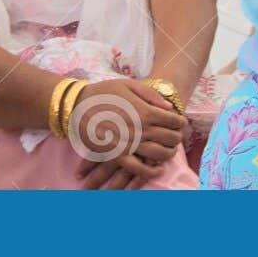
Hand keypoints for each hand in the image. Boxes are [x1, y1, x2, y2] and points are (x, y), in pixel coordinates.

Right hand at [69, 79, 185, 189]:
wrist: (77, 105)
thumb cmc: (103, 92)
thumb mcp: (128, 84)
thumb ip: (151, 95)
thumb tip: (170, 108)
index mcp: (145, 111)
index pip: (174, 121)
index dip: (180, 122)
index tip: (180, 122)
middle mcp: (141, 129)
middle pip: (170, 138)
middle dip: (177, 137)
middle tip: (176, 135)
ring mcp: (130, 144)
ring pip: (160, 155)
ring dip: (169, 153)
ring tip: (169, 149)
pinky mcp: (118, 155)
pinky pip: (139, 169)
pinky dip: (152, 172)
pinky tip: (158, 169)